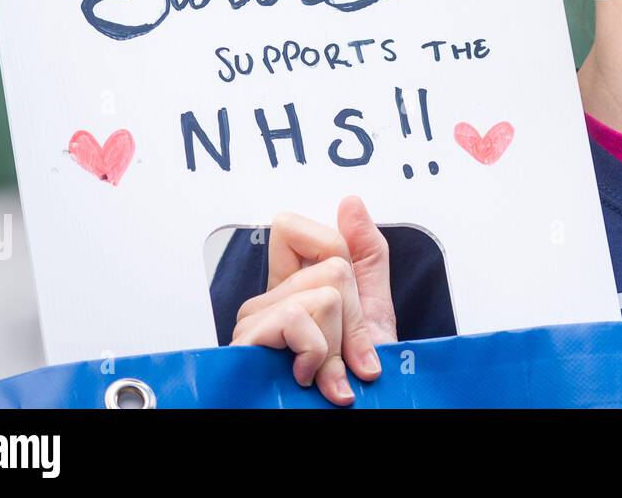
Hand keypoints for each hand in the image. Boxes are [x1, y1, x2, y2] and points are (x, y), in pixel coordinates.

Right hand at [230, 196, 397, 405]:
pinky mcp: (248, 344)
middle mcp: (266, 302)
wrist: (359, 418)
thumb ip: (366, 256)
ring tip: (330, 376)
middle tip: (346, 357)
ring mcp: (251, 323)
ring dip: (340, 345)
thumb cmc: (356, 381)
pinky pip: (298, 316)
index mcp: (291, 288)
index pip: (291, 226)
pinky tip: (308, 378)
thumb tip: (350, 203)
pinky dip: (319, 352)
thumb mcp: (374, 313)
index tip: (348, 303)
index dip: (334, 252)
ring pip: (322, 293)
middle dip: (354, 317)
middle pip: (330, 264)